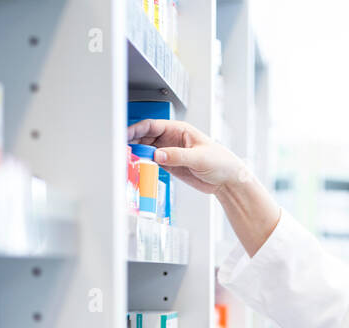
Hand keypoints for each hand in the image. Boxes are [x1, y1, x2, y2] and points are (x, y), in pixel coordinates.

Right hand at [126, 119, 249, 194]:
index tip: (125, 135)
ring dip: (136, 154)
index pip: (152, 126)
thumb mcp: (198, 157)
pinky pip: (152, 163)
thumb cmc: (220, 161)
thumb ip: (176, 156)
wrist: (227, 180)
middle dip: (133, 142)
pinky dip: (143, 165)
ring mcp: (169, 152)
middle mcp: (172, 139)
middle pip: (145, 138)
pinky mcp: (170, 166)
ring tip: (126, 160)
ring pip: (146, 150)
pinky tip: (136, 168)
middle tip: (121, 150)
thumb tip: (156, 155)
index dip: (137, 129)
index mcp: (179, 130)